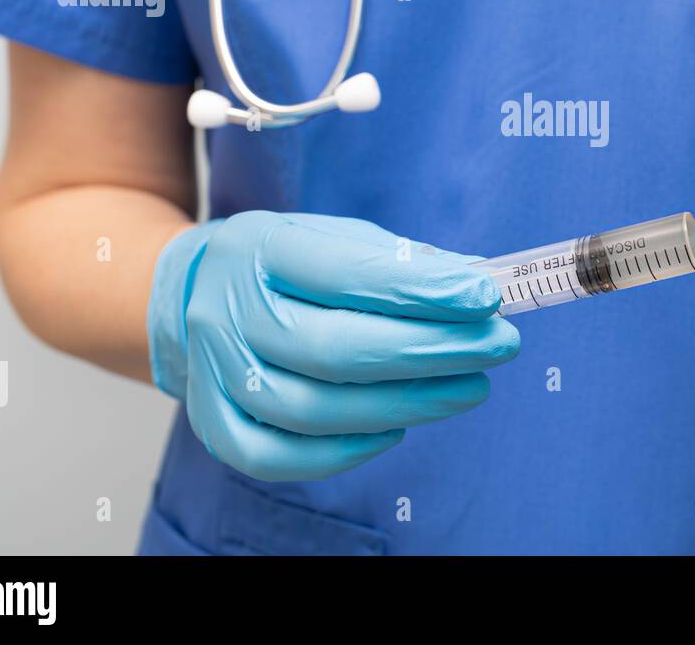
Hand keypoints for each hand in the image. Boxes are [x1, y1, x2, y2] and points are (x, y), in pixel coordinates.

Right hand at [146, 212, 518, 480]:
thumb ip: (404, 262)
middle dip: (431, 351)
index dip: (423, 290)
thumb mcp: (337, 238)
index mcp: (263, 248)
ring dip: (406, 405)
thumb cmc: (288, 265)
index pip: (348, 272)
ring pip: (313, 409)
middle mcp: (227, 310)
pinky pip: (277, 456)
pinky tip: (397, 429)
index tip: (487, 297)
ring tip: (470, 388)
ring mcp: (213, 372)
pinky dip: (343, 452)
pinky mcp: (212, 421)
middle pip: (335, 348)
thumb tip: (479, 282)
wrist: (195, 291)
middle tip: (499, 346)